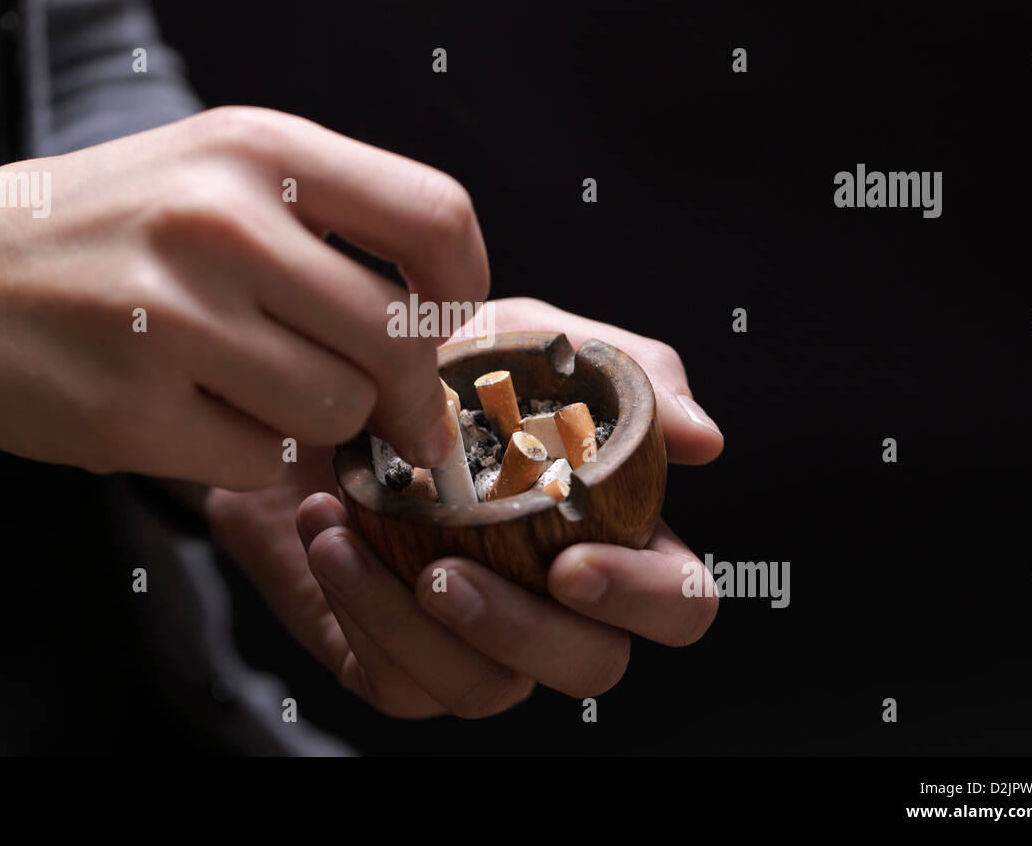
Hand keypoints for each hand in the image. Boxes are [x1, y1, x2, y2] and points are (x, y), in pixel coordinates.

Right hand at [0, 107, 487, 487]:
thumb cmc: (96, 232)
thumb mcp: (210, 172)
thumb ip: (328, 222)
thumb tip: (446, 317)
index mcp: (255, 148)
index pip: (437, 218)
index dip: (465, 288)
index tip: (448, 325)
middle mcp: (221, 224)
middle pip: (402, 342)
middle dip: (408, 395)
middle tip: (390, 411)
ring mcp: (173, 320)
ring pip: (339, 413)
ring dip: (318, 423)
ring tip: (253, 390)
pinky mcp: (133, 412)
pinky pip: (261, 464)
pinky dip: (245, 456)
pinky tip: (190, 415)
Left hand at [209, 297, 722, 716]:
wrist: (325, 383)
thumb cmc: (443, 366)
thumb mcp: (528, 342)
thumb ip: (624, 373)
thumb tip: (706, 441)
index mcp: (611, 535)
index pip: (678, 602)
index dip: (644, 598)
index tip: (570, 563)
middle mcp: (554, 602)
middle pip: (594, 667)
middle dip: (527, 632)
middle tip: (445, 571)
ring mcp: (478, 643)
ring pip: (490, 690)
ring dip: (418, 623)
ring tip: (353, 533)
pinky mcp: (399, 664)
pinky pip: (403, 684)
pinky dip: (361, 611)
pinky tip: (327, 535)